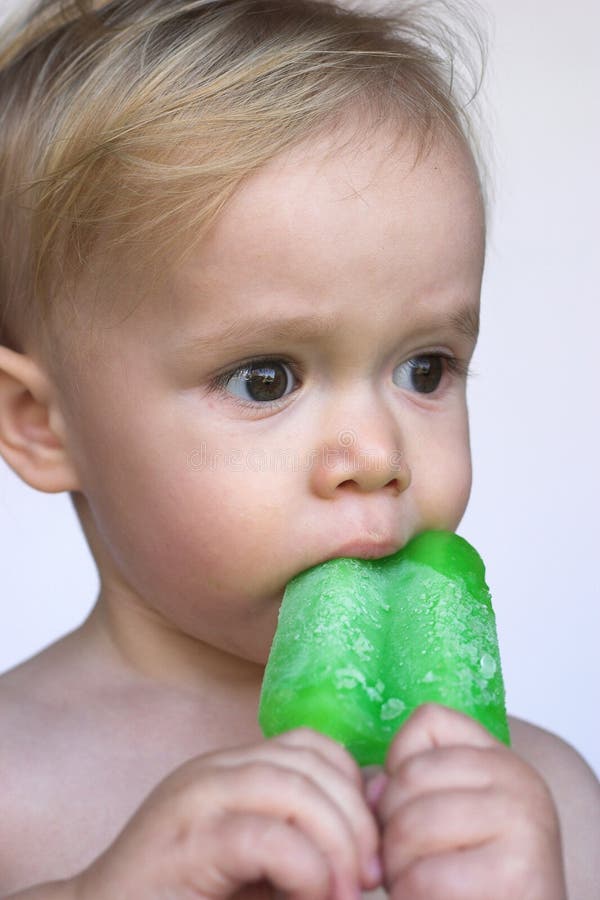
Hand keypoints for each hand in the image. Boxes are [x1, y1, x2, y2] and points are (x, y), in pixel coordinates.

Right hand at [72, 728, 379, 899]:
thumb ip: (307, 837)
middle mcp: (214, 771)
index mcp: (232, 768)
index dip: (354, 785)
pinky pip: (264, 835)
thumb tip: (379, 816)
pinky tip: (315, 895)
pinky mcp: (185, 844)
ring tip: (348, 889)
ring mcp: (195, 800)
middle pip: (310, 761)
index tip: (371, 844)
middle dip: (356, 817)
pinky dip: (306, 866)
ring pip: (291, 787)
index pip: (312, 745)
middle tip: (371, 874)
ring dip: (336, 840)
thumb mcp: (260, 865)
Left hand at [371, 704, 567, 899]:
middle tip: (405, 862)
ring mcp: (522, 820)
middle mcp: (518, 777)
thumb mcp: (444, 819)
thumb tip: (371, 791)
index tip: (409, 807)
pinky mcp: (516, 873)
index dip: (399, 763)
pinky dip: (412, 896)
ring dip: (396, 868)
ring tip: (417, 886)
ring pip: (412, 824)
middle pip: (410, 775)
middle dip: (389, 827)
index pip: (430, 719)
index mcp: (499, 757)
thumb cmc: (472, 883)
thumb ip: (404, 790)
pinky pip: (425, 876)